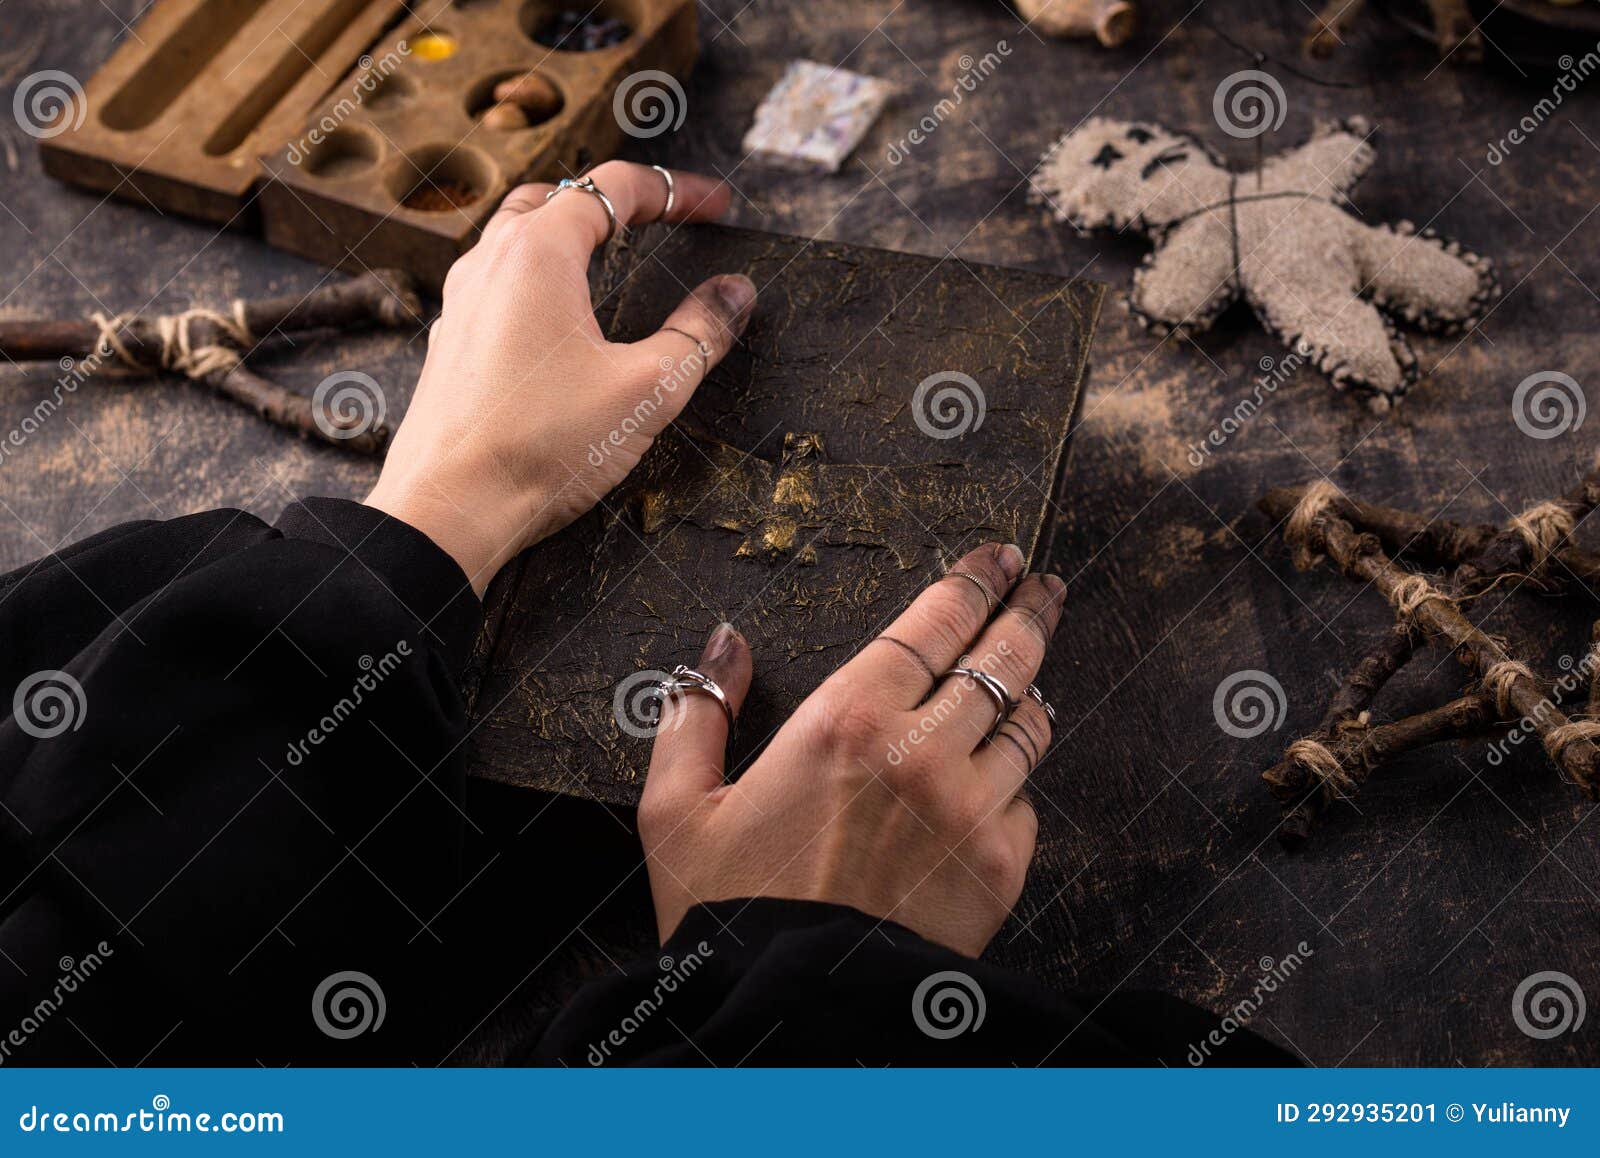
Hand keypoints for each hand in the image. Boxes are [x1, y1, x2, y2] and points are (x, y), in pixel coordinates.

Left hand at [365, 162, 755, 594]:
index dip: (675, 190)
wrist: (448, 510)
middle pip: (559, 196)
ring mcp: (462, 302)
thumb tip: (734, 294)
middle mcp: (490, 262)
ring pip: (518, 236)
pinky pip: (498, 283)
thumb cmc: (541, 448)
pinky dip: (540, 276)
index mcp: (538, 253)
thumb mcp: (647, 390)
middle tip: (667, 217)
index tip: (717, 206)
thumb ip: (698, 334)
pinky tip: (562, 318)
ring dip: (573, 233)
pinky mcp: (452, 343)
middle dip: (618, 199)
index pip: (615, 186)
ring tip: (616, 254)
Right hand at [639, 543, 1062, 956]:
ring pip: (1029, 723)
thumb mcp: (676, 809)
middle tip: (1043, 586)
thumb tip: (724, 643)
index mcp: (844, 719)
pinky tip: (1002, 777)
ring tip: (1032, 672)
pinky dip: (1016, 783)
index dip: (974, 579)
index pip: (933, 621)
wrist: (790, 1019)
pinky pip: (1028, 801)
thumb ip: (699, 712)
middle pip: (1003, 656)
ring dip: (1033, 690)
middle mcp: (920, 751)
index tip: (998, 557)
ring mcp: (971, 809)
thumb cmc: (728, 914)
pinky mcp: (1001, 867)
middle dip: (1030, 611)